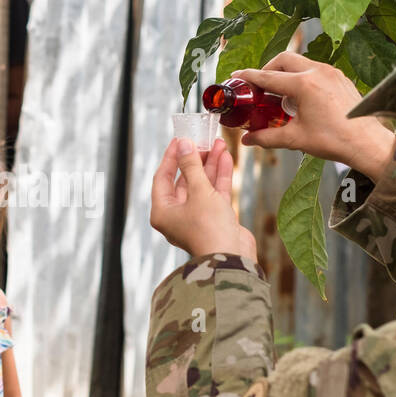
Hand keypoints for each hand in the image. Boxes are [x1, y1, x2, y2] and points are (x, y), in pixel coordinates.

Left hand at [150, 137, 256, 259]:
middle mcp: (177, 215)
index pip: (162, 177)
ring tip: (219, 144)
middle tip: (203, 140)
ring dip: (210, 165)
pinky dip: (219, 177)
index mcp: (163, 212)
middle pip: (184, 180)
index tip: (180, 139)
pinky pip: (214, 193)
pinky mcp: (214, 219)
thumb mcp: (199, 191)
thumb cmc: (210, 230)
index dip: (171, 156)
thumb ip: (191, 166)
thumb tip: (184, 145)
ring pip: (202, 185)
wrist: (233, 257)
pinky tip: (225, 159)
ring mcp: (197, 217)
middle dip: (196, 159)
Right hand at [232, 51, 395, 179]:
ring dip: (286, 72)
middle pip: (284, 59)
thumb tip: (247, 140)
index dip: (249, 77)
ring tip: (280, 93)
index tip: (237, 77)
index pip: (268, 77)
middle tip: (259, 85)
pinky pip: (315, 69)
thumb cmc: (335, 140)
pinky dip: (302, 76)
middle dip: (268, 69)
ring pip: (301, 62)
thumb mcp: (295, 139)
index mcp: (304, 85)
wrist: (367, 142)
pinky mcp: (340, 77)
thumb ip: (267, 137)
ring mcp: (331, 72)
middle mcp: (318, 72)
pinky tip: (301, 96)